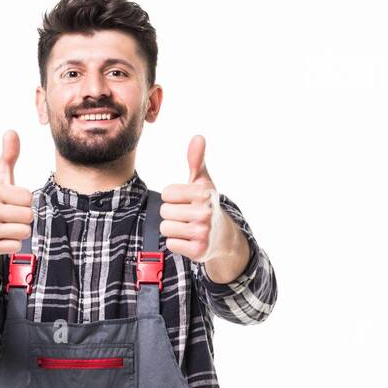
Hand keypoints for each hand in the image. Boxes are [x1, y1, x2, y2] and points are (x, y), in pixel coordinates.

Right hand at [0, 130, 33, 256]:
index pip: (28, 198)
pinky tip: (2, 236)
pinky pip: (16, 246)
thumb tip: (11, 132)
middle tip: (10, 214)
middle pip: (28, 216)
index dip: (24, 200)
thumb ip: (9, 155)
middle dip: (23, 216)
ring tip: (7, 225)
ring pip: (24, 232)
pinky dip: (13, 243)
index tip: (13, 200)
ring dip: (20, 230)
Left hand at [160, 136, 248, 279]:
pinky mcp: (198, 250)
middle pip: (164, 211)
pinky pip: (170, 243)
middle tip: (185, 216)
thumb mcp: (203, 182)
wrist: (223, 236)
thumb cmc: (207, 205)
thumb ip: (197, 161)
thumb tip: (198, 137)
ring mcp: (202, 233)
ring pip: (166, 228)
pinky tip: (188, 240)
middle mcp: (205, 213)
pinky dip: (176, 243)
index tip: (184, 201)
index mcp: (204, 194)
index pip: (167, 193)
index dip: (172, 198)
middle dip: (171, 214)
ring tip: (186, 227)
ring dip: (172, 229)